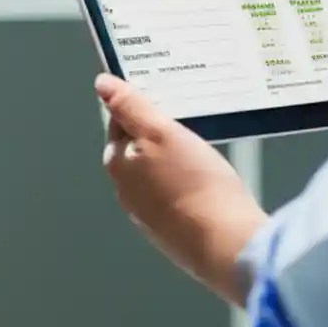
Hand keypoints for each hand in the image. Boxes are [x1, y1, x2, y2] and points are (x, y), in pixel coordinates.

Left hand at [96, 74, 267, 306]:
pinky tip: (204, 182)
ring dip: (171, 159)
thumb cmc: (195, 184)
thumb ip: (130, 106)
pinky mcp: (170, 229)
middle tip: (185, 122)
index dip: (139, 104)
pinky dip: (184, 184)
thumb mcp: (161, 131)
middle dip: (156, 133)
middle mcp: (126, 190)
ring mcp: (147, 213)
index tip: (162, 96)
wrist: (224, 242)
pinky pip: (172, 195)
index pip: (119, 121)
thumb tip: (102, 84)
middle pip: (136, 148)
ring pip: (155, 173)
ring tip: (198, 152)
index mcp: (117, 163)